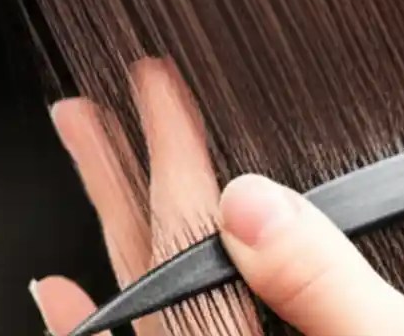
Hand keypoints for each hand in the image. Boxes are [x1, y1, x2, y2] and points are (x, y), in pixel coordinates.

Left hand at [31, 59, 403, 334]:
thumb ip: (323, 293)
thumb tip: (251, 209)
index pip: (184, 267)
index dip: (167, 164)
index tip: (154, 91)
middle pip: (146, 291)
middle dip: (117, 192)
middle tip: (83, 115)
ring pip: (157, 315)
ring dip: (120, 237)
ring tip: (94, 169)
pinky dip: (122, 323)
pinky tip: (80, 294)